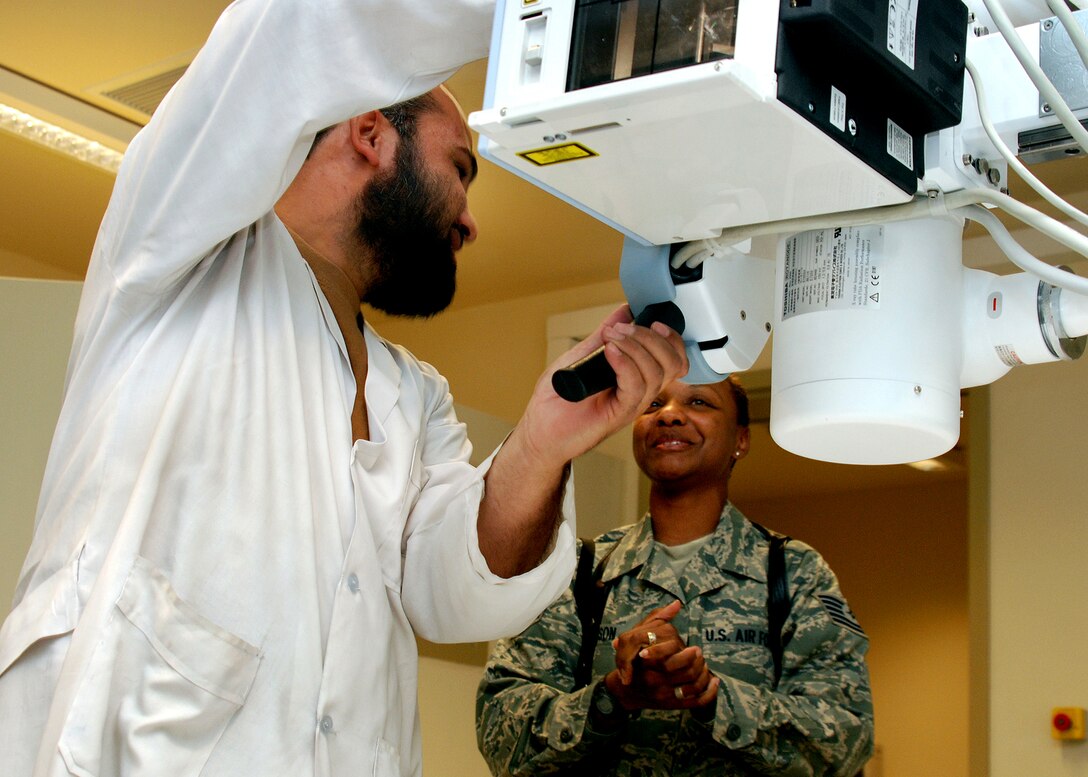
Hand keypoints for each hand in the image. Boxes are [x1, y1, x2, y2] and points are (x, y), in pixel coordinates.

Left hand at [512, 305, 687, 469]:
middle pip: (671, 363)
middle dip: (650, 337)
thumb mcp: (581, 355)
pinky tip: (609, 352)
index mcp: (636, 377)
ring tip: (611, 339)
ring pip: (657, 373)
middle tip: (621, 329)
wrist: (539, 430)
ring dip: (635, 346)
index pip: (673, 359)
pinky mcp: (619, 415)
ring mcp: (631, 404)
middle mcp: (639, 392)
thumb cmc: (557, 400)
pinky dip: (625, 364)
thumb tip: (624, 312)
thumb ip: (604, 335)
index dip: (670, 338)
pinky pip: (635, 387)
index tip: (652, 320)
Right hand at [606, 601, 718, 711]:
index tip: (696, 649)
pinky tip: (714, 682)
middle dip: (699, 663)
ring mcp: (665, 696)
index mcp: (650, 664)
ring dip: (704, 675)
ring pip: (694, 687)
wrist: (624, 690)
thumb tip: (677, 603)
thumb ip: (658, 619)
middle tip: (700, 655)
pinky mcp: (672, 706)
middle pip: (689, 673)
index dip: (691, 655)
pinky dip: (709, 693)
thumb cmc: (632, 659)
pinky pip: (697, 702)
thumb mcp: (638, 636)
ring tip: (705, 666)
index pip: (679, 660)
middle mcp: (657, 681)